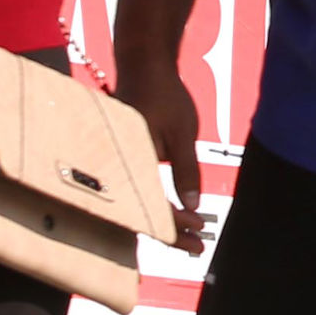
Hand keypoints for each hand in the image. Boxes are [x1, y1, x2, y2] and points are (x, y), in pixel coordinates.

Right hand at [120, 55, 210, 250]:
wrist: (143, 65)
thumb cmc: (164, 94)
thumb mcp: (183, 132)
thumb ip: (186, 170)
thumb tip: (192, 207)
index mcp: (130, 161)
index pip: (151, 206)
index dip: (175, 225)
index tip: (198, 235)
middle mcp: (117, 167)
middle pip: (140, 212)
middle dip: (169, 233)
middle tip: (197, 248)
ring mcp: (117, 163)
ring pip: (138, 203)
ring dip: (164, 220)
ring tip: (193, 236)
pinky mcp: (122, 160)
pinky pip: (136, 189)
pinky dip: (155, 204)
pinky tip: (176, 212)